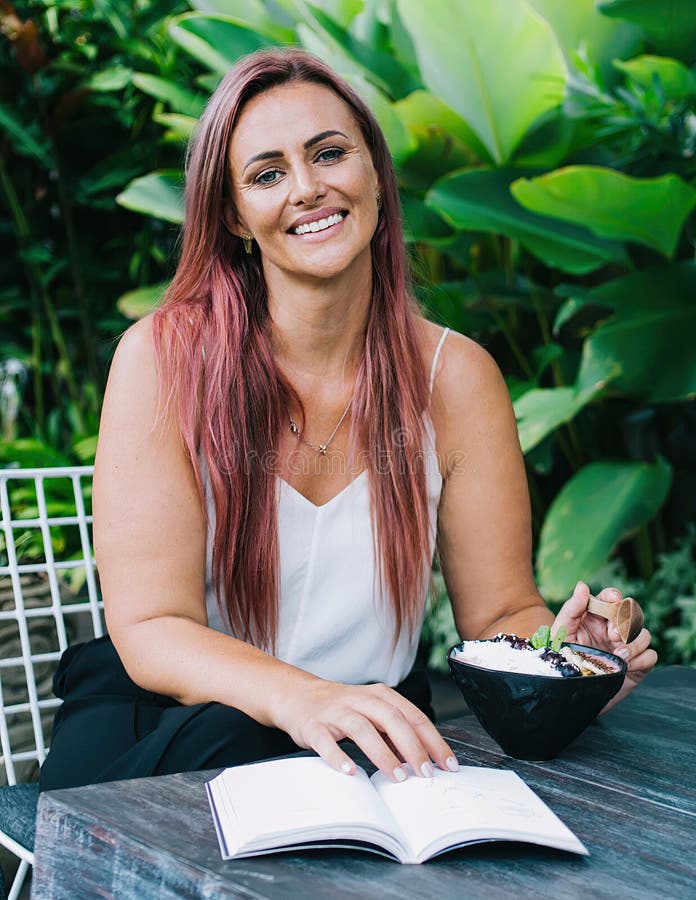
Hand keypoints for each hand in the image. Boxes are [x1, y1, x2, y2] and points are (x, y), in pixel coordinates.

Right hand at [272, 678, 458, 781]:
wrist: (298, 695)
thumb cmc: (343, 708)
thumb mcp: (373, 712)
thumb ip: (396, 731)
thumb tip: (425, 759)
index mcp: (380, 696)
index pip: (413, 716)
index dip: (433, 740)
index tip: (448, 764)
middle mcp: (360, 700)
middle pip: (392, 719)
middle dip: (412, 747)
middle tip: (425, 773)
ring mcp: (336, 711)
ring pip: (362, 728)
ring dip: (382, 753)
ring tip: (396, 776)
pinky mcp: (314, 725)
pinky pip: (326, 741)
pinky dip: (338, 757)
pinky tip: (350, 772)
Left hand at [552, 581, 656, 710]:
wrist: (567, 689)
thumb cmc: (562, 657)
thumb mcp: (563, 631)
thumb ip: (572, 608)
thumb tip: (583, 585)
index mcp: (596, 616)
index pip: (612, 597)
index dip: (615, 596)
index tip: (613, 600)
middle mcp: (613, 628)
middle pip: (633, 613)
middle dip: (625, 622)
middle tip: (613, 636)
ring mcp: (626, 646)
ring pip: (644, 634)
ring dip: (634, 643)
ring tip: (619, 657)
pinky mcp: (637, 665)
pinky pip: (651, 655)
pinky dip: (642, 659)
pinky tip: (627, 667)